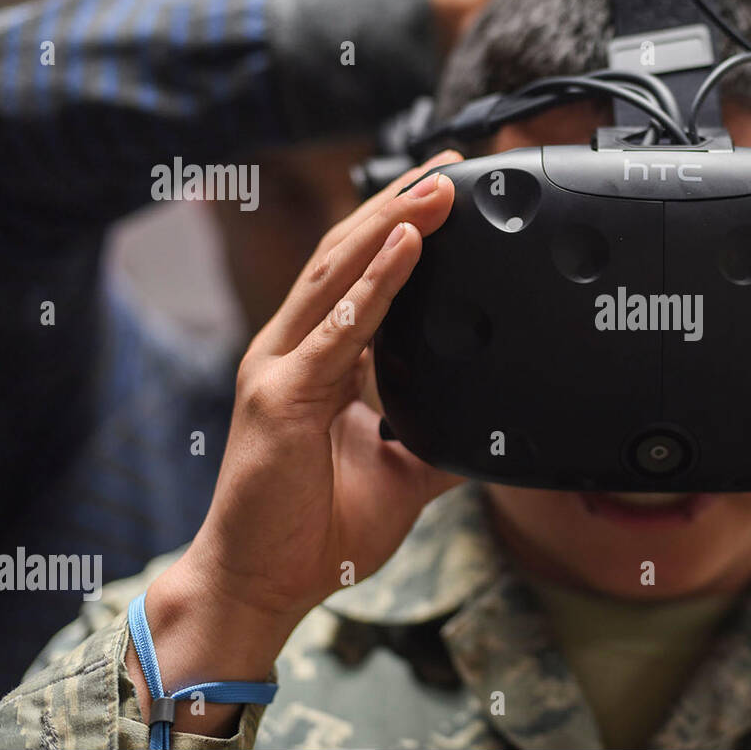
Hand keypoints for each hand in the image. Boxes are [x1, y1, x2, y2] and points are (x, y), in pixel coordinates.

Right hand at [135, 154, 463, 732]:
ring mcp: (281, 367)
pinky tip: (407, 244)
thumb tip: (489, 425)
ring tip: (438, 185)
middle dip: (400, 204)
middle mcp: (294, 350)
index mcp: (318, 361)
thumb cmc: (315, 530)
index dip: (400, 229)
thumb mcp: (396, 473)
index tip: (447, 193)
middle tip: (452, 165)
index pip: (360, 275)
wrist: (261, 584)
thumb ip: (436, 438)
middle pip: (347, 255)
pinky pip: (339, 328)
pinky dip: (375, 282)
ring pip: (338, 273)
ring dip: (392, 223)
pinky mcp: (281, 397)